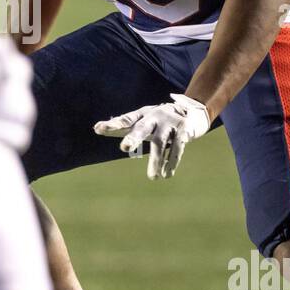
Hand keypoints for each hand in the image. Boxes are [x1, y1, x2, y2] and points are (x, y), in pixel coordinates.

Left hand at [93, 93, 211, 179]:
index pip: (125, 119)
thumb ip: (124, 126)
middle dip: (133, 138)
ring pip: (160, 142)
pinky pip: (177, 147)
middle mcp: (154, 116)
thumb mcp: (143, 120)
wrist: (192, 111)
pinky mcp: (184, 129)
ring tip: (153, 177)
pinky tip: (167, 174)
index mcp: (142, 114)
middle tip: (124, 148)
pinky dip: (172, 161)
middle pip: (142, 128)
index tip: (98, 129)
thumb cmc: (159, 120)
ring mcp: (169, 122)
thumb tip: (97, 128)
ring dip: (156, 161)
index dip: (113, 125)